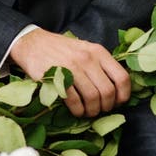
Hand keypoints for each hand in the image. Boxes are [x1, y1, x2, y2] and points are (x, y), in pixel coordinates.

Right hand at [8, 28, 130, 117]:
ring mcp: (72, 68)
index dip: (123, 95)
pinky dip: (78, 111)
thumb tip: (117, 89)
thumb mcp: (85, 49)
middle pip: (108, 91)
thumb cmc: (61, 49)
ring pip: (93, 98)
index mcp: (98, 51)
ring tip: (87, 111)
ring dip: (92, 111)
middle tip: (99, 109)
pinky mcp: (57, 78)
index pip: (122, 77)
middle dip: (106, 106)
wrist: (32, 43)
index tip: (117, 102)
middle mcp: (88, 59)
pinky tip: (76, 110)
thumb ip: (100, 64)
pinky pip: (75, 101)